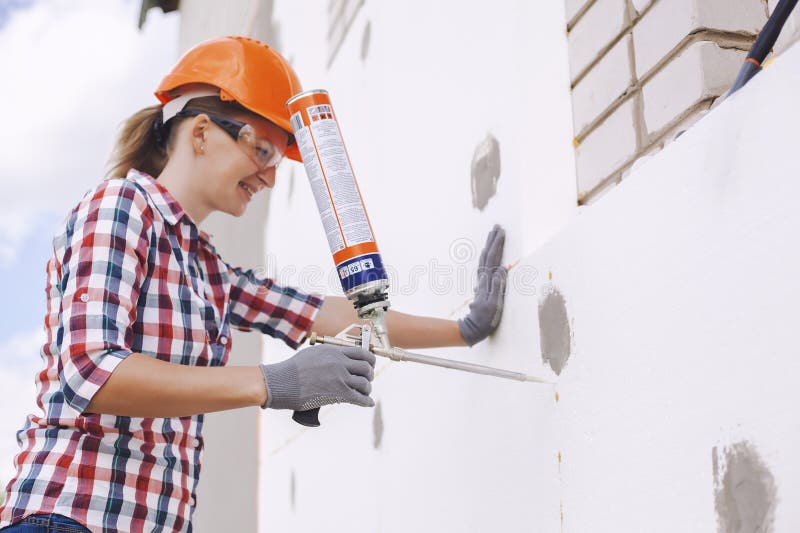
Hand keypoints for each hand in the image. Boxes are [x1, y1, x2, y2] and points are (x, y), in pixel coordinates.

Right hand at [259, 344, 375, 410]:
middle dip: (369, 374)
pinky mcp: (338, 394)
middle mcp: (340, 363)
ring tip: (364, 392)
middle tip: (367, 379)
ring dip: (367, 389)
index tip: (369, 365)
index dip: (370, 360)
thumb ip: (330, 354)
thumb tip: (341, 357)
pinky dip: (366, 401)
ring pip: (365, 383)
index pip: (362, 353)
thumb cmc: (294, 369)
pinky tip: (368, 403)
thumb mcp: (313, 353)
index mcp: (335, 352)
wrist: (282, 383)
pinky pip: (359, 398)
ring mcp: (340, 378)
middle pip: (366, 368)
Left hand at [457, 224, 506, 345]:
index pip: (493, 258)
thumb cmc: (485, 318)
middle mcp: (483, 278)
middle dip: (492, 240)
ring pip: (485, 259)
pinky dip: (488, 256)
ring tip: (493, 235)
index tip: (501, 232)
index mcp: (487, 280)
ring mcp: (483, 281)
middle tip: (496, 226)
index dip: (497, 244)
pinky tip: (489, 254)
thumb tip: (501, 269)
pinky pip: (486, 266)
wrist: (474, 327)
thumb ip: (497, 286)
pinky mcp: (483, 285)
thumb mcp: (494, 304)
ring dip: (489, 246)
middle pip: (488, 255)